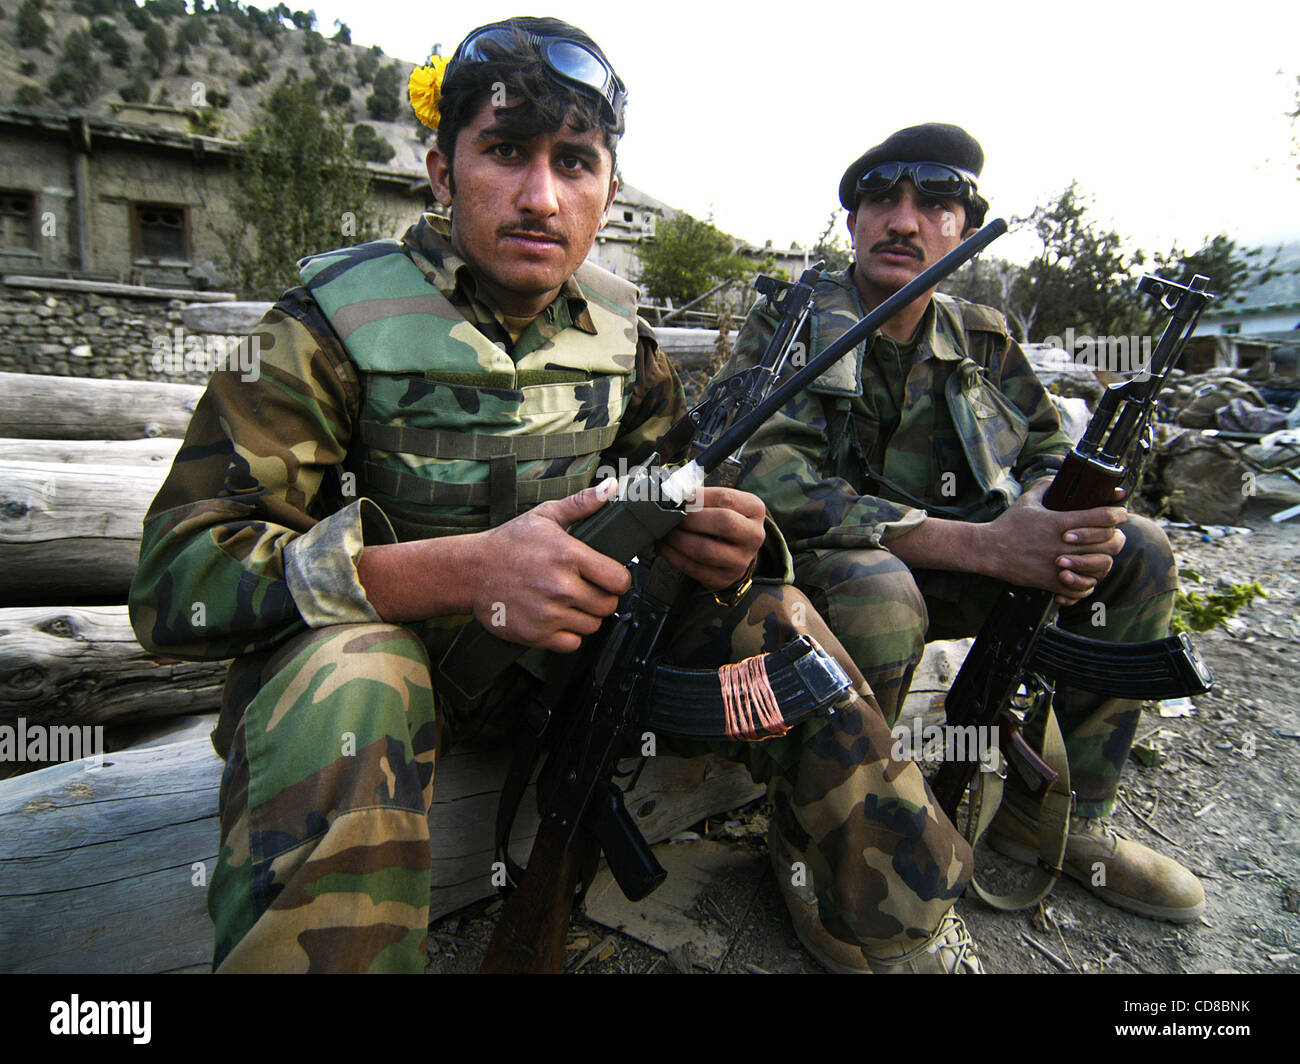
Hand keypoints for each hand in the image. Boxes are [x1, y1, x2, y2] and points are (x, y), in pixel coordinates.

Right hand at [469, 478, 630, 652]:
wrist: (470, 571)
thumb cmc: (508, 544)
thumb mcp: (545, 515)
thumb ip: (581, 503)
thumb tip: (611, 487)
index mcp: (568, 555)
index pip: (619, 580)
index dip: (618, 579)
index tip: (608, 577)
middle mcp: (560, 586)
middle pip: (608, 605)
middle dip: (602, 597)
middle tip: (586, 589)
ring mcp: (548, 613)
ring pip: (592, 626)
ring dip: (585, 616)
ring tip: (569, 602)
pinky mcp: (536, 634)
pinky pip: (572, 643)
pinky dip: (569, 635)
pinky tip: (557, 618)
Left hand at [657, 486, 766, 590]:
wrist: (737, 551)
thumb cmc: (725, 521)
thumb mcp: (725, 504)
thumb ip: (703, 498)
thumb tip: (673, 494)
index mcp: (754, 509)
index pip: (725, 498)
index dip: (697, 497)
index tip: (678, 497)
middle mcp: (753, 535)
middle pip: (722, 523)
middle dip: (691, 519)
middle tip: (671, 516)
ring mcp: (740, 560)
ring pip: (706, 551)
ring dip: (678, 540)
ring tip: (665, 532)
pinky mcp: (724, 578)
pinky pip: (694, 568)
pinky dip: (674, 556)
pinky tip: (665, 547)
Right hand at [979, 481, 1125, 604]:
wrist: (989, 550)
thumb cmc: (1008, 525)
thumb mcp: (1027, 500)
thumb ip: (1045, 487)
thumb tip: (1056, 478)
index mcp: (1063, 522)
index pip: (1105, 516)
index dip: (1119, 514)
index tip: (1121, 514)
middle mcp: (1066, 544)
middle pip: (1111, 543)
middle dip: (1116, 538)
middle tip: (1113, 536)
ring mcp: (1061, 564)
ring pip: (1101, 567)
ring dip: (1103, 562)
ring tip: (1098, 559)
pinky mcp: (1052, 581)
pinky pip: (1082, 589)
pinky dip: (1086, 586)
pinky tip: (1082, 579)